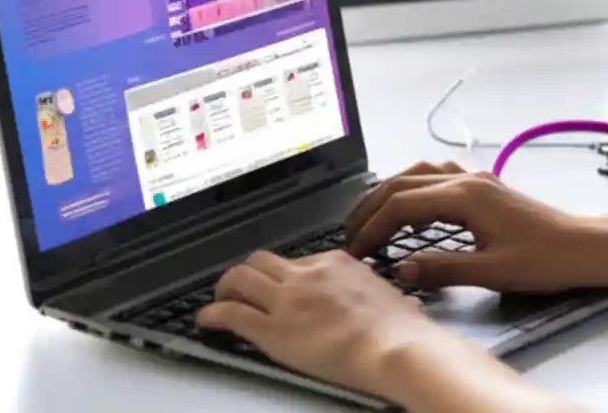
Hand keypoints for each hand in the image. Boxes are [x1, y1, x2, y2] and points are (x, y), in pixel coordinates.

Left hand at [196, 249, 448, 400]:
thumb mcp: (394, 297)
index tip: (283, 287)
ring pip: (240, 278)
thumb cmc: (401, 329)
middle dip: (249, 273)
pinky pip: (231, 313)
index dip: (286, 276)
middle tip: (243, 288)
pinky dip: (212, 314)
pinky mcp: (272, 329)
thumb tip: (402, 306)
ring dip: (226, 288)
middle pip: (262, 260)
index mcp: (336, 263)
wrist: (394, 346)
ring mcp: (287, 299)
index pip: (299, 261)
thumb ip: (383, 297)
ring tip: (220, 299)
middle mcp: (307, 274)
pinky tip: (205, 319)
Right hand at [347, 161, 593, 291]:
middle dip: (371, 207)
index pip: (401, 205)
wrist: (583, 246)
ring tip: (371, 220)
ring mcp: (477, 181)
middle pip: (402, 183)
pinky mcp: (485, 188)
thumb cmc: (545, 260)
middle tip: (351, 236)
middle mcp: (467, 181)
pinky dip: (414, 189)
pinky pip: (437, 178)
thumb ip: (443, 269)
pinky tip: (411, 210)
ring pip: (418, 175)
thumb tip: (401, 270)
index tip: (357, 251)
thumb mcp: (492, 271)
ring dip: (390, 193)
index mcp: (465, 197)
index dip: (373, 228)